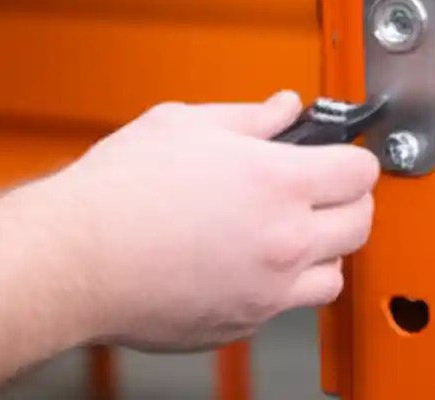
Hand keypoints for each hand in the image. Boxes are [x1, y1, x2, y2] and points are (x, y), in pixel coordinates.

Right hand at [39, 92, 378, 351]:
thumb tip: (282, 110)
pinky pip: (284, 306)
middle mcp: (283, 241)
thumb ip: (247, 118)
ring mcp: (266, 290)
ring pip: (333, 276)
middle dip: (347, 201)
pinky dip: (278, 285)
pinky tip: (246, 261)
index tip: (341, 155)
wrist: (73, 259)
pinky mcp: (240, 323)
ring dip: (322, 251)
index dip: (354, 157)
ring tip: (289, 231)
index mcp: (277, 183)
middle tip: (322, 188)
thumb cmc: (118, 192)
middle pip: (360, 225)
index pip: (360, 172)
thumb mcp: (184, 125)